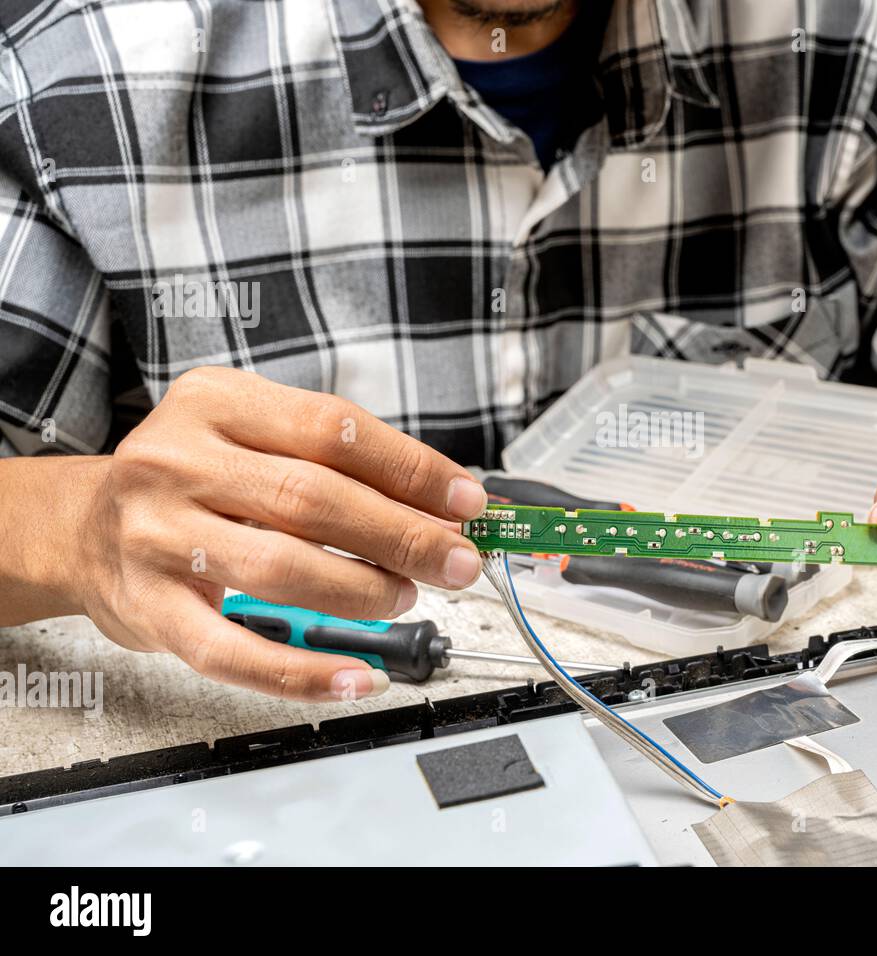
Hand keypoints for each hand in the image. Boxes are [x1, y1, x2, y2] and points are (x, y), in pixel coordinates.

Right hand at [59, 367, 486, 698]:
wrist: (82, 527)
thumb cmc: (192, 479)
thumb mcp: (252, 435)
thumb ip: (338, 462)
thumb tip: (440, 507)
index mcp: (216, 403)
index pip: (334, 429)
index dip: (412, 469)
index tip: (465, 502)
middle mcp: (178, 462)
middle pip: (315, 499)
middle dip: (403, 535)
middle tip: (456, 561)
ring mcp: (158, 538)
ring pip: (282, 570)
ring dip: (364, 591)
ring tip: (405, 597)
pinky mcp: (151, 610)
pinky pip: (237, 652)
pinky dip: (306, 672)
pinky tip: (357, 676)